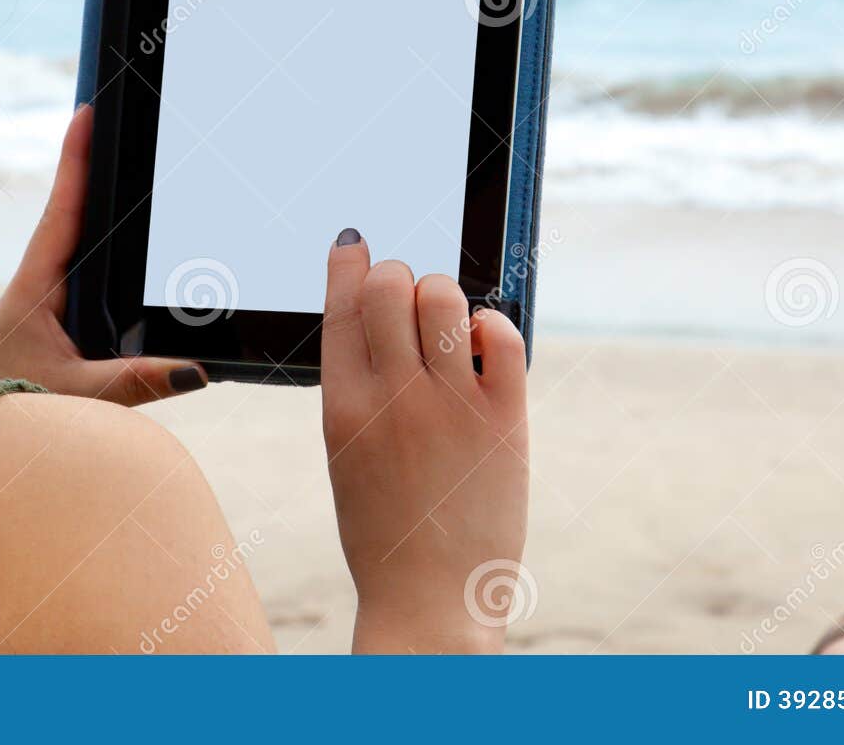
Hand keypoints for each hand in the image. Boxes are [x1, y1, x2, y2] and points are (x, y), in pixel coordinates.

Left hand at [0, 105, 208, 404]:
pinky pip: (89, 275)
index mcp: (32, 292)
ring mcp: (47, 306)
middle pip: (74, 216)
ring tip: (132, 166)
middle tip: (120, 122)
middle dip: (96, 170)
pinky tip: (131, 244)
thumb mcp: (77, 399)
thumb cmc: (15, 420)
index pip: (61, 212)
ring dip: (102, 209)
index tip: (88, 111)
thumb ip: (134, 384)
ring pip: (80, 246)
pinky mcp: (59, 326)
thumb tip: (196, 370)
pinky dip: (108, 249)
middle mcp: (38, 290)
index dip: (76, 160)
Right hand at [320, 230, 529, 652]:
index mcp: (342, 407)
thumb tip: (380, 324)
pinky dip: (491, 325)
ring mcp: (449, 406)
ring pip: (444, 296)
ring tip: (448, 324)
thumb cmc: (386, 533)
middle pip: (390, 285)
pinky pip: (501, 334)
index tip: (355, 242)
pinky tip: (483, 346)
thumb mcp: (347, 456)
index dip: (348, 261)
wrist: (429, 601)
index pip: (340, 304)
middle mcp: (393, 397)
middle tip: (408, 293)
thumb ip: (358, 391)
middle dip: (397, 274)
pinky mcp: (503, 420)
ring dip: (444, 294)